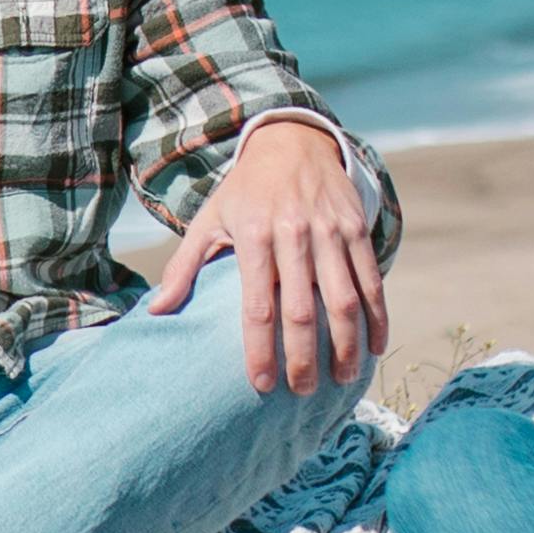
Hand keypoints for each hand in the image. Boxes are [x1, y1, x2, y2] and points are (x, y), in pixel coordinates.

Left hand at [143, 111, 386, 397]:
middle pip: (303, 309)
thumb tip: (156, 311)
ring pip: (344, 298)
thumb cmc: (245, 191)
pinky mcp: (356, 228)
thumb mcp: (209, 219)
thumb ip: (184, 266)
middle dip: (305, 357)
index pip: (257, 305)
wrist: (292, 141)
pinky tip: (375, 347)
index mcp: (253, 234)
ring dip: (347, 344)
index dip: (260, 349)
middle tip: (302, 391)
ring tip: (342, 378)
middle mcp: (293, 233)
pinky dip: (378, 315)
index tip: (262, 385)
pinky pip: (371, 278)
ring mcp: (329, 230)